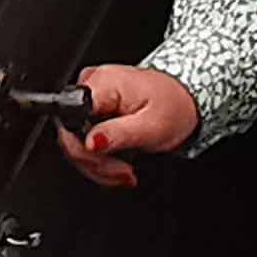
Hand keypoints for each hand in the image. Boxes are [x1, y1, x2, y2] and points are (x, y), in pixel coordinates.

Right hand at [57, 62, 197, 189]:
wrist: (186, 100)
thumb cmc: (174, 107)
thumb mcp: (152, 126)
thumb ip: (119, 134)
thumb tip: (89, 143)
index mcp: (104, 83)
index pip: (71, 118)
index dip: (83, 147)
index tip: (107, 161)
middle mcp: (92, 84)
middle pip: (71, 133)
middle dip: (95, 162)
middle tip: (121, 172)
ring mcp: (92, 96)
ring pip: (76, 141)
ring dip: (98, 165)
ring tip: (124, 171)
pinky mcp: (94, 107)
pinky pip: (83, 137)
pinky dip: (99, 157)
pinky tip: (117, 163)